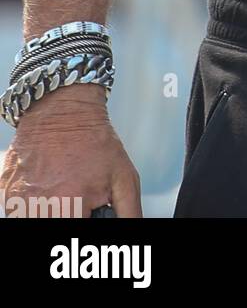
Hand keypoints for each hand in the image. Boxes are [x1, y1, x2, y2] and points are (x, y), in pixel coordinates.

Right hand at [1, 87, 141, 218]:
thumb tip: (131, 231)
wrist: (62, 109)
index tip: (88, 215)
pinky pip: (19, 213)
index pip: (73, 241)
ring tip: (62, 193)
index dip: (85, 223)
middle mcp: (37, 206)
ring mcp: (17, 202)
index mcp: (68, 205)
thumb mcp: (124, 177)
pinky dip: (32, 206)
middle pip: (52, 229)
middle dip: (67, 217)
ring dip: (49, 214)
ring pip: (33, 222)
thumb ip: (129, 213)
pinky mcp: (5, 194)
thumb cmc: (94, 141)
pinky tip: (46, 187)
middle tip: (76, 202)